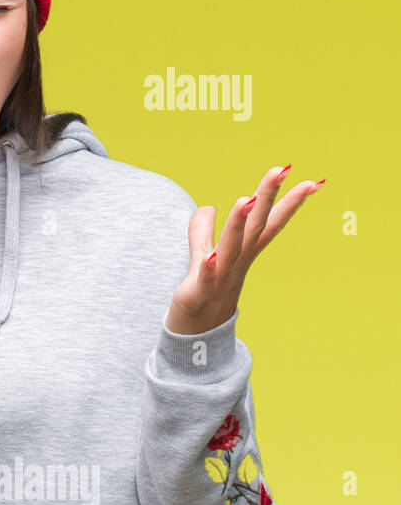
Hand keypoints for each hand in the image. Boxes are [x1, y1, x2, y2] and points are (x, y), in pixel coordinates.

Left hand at [165, 165, 324, 334]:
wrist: (194, 334)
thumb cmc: (202, 292)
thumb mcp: (202, 255)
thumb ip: (202, 231)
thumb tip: (207, 206)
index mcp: (242, 252)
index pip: (268, 223)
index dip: (287, 202)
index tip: (311, 180)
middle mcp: (237, 262)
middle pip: (255, 227)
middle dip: (268, 198)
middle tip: (281, 170)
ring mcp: (220, 277)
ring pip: (232, 247)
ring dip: (239, 224)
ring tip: (246, 200)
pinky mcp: (199, 292)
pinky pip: (206, 279)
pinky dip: (210, 268)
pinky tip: (212, 257)